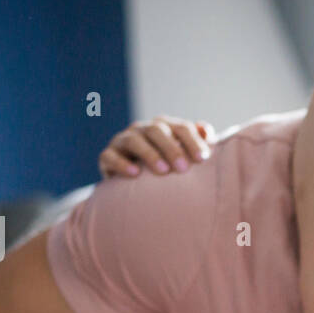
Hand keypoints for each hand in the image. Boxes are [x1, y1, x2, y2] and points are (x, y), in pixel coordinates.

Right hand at [99, 115, 215, 177]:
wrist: (132, 185)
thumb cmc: (166, 168)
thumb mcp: (183, 156)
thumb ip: (197, 142)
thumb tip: (206, 130)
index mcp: (163, 127)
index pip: (180, 127)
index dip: (192, 141)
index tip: (203, 159)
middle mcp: (142, 129)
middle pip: (156, 130)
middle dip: (171, 148)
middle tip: (184, 169)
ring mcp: (123, 141)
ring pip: (134, 140)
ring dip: (149, 154)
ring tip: (163, 171)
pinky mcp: (107, 156)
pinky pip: (111, 156)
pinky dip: (122, 164)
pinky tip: (135, 174)